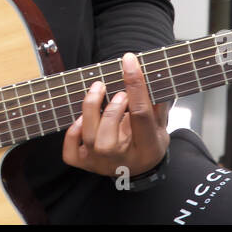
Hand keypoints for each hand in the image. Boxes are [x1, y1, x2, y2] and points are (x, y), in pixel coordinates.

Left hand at [62, 52, 169, 179]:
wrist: (140, 170)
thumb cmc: (149, 143)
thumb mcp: (161, 125)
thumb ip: (157, 103)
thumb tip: (151, 73)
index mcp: (147, 148)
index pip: (140, 115)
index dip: (135, 85)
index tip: (129, 60)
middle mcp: (122, 160)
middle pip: (109, 137)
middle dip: (113, 107)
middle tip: (118, 92)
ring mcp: (101, 164)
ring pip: (89, 138)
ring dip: (91, 108)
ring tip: (98, 88)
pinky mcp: (85, 164)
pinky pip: (70, 151)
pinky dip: (73, 131)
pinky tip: (83, 119)